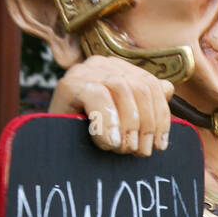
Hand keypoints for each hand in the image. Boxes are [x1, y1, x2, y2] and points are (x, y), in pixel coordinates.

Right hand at [48, 55, 173, 155]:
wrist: (49, 146)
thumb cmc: (86, 134)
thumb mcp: (119, 120)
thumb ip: (143, 103)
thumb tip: (168, 88)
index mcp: (118, 69)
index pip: (151, 86)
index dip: (161, 117)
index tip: (161, 145)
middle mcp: (103, 64)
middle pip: (140, 88)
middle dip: (145, 125)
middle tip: (139, 152)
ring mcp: (85, 70)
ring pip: (122, 90)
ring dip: (127, 126)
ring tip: (121, 149)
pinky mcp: (69, 82)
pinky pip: (98, 97)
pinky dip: (107, 122)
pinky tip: (109, 143)